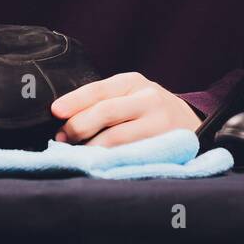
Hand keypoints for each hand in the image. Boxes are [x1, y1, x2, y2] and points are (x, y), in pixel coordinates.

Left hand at [49, 72, 202, 146]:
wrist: (188, 123)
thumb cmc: (146, 110)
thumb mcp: (128, 95)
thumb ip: (102, 101)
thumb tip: (62, 116)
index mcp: (132, 82)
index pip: (98, 90)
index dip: (74, 101)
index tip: (55, 112)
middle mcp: (148, 98)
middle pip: (105, 112)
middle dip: (78, 127)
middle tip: (61, 139)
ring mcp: (158, 123)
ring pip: (115, 138)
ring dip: (90, 147)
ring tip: (77, 152)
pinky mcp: (165, 145)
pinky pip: (130, 154)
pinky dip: (110, 159)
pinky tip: (99, 162)